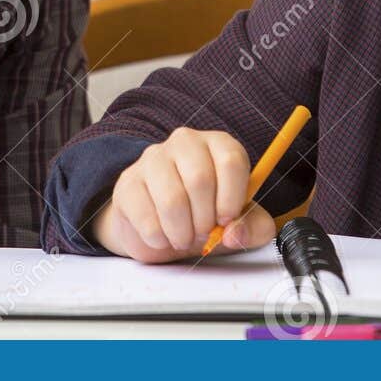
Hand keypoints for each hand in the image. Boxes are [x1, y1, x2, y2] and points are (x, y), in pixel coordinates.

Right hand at [89, 127, 275, 262]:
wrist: (161, 226)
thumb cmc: (205, 217)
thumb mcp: (238, 223)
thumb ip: (252, 228)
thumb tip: (234, 233)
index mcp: (217, 144)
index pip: (231, 160)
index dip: (232, 198)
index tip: (227, 220)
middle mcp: (185, 142)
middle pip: (200, 179)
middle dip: (205, 219)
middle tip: (203, 233)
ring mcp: (152, 159)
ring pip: (172, 199)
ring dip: (182, 232)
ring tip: (183, 238)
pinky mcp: (128, 182)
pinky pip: (145, 215)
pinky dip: (159, 237)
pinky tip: (162, 237)